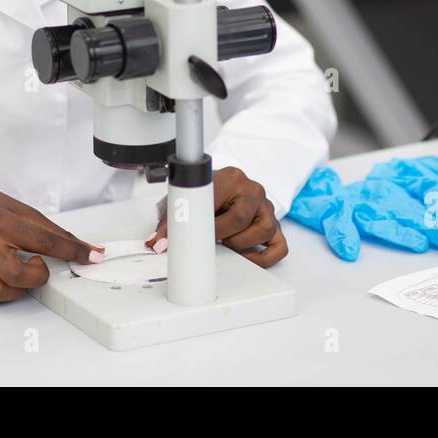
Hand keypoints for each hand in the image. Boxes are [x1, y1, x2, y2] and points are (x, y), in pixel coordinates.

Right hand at [0, 188, 103, 306]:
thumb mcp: (22, 211)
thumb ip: (54, 233)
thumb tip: (87, 249)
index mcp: (4, 222)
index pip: (46, 241)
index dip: (73, 251)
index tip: (93, 257)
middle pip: (17, 275)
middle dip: (37, 276)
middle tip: (38, 265)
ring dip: (18, 290)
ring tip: (21, 274)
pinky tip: (4, 284)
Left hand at [146, 167, 286, 266]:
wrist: (219, 187)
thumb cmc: (205, 194)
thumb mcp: (185, 202)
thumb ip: (171, 223)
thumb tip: (157, 244)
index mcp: (232, 179)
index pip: (225, 205)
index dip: (213, 228)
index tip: (199, 240)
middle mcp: (253, 191)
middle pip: (244, 218)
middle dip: (225, 236)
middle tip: (212, 241)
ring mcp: (266, 208)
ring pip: (265, 230)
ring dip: (243, 244)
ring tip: (227, 244)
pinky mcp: (275, 226)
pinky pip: (279, 246)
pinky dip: (264, 257)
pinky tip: (247, 258)